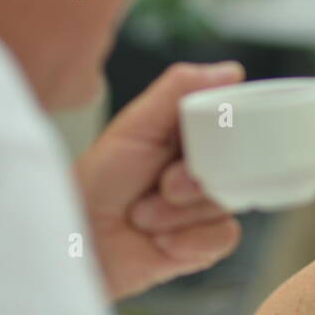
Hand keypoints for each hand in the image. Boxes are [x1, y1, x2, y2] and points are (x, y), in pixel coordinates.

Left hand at [74, 61, 244, 299]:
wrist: (79, 242)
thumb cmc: (97, 182)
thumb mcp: (135, 125)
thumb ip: (179, 90)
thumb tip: (232, 71)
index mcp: (191, 135)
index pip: (234, 126)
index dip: (222, 137)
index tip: (194, 147)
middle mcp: (204, 168)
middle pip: (235, 168)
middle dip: (190, 179)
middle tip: (162, 184)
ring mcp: (206, 206)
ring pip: (226, 203)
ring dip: (179, 213)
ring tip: (145, 214)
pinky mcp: (206, 243)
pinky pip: (223, 236)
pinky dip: (188, 241)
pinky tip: (160, 240)